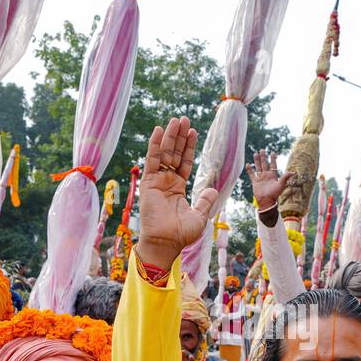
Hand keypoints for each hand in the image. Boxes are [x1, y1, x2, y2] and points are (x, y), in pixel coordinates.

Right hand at [136, 117, 218, 270]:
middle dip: (179, 137)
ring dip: (169, 136)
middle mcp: (166, 182)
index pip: (184, 162)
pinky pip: (152, 159)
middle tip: (183, 119)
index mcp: (178, 188)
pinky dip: (155, 144)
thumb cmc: (181, 234)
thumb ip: (205, 201)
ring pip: (164, 153)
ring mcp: (157, 181)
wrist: (166, 242)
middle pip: (174, 154)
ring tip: (175, 120)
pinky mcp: (148, 182)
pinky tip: (159, 130)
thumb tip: (212, 188)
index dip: (188, 147)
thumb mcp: (199, 216)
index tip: (192, 131)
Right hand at [246, 151, 293, 224]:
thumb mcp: (281, 184)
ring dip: (257, 161)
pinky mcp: (255, 182)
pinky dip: (249, 170)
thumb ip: (286, 177)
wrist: (266, 201)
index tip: (273, 152)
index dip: (273, 159)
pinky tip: (247, 164)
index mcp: (273, 175)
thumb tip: (294, 172)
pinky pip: (252, 175)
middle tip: (262, 149)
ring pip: (258, 167)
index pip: (273, 165)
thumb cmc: (275, 194)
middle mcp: (266, 176)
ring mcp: (260, 178)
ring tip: (255, 154)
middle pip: (264, 164)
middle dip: (263, 157)